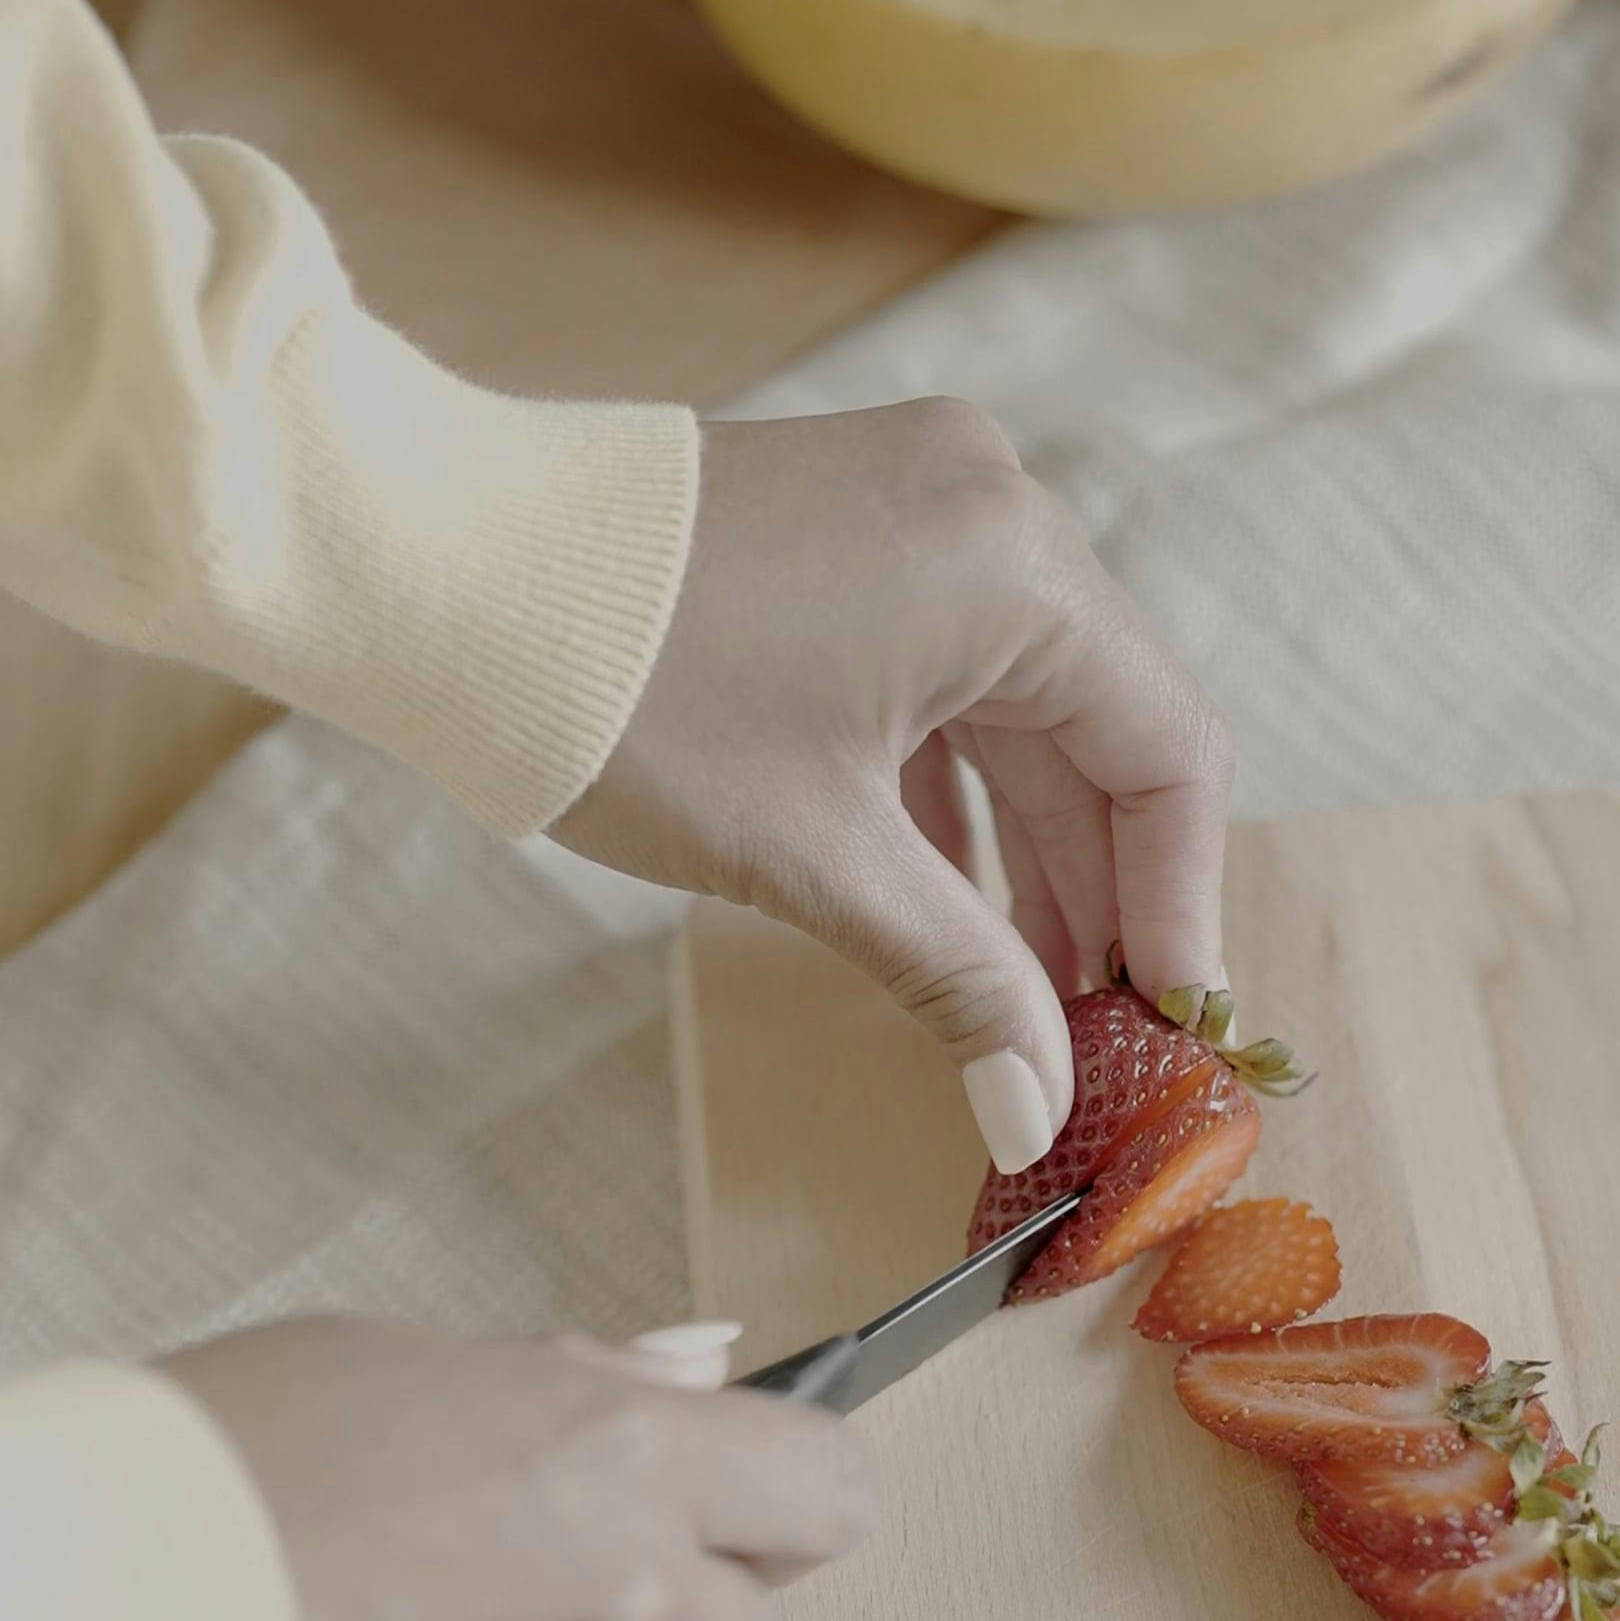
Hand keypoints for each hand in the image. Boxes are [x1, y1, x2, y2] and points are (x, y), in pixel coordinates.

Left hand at [555, 400, 1231, 1175]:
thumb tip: (1038, 1111)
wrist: (441, 573)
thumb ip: (955, 978)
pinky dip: (954, 791)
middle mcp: (992, 511)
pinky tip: (947, 905)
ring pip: (1023, 711)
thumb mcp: (813, 857)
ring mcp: (920, 509)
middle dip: (1098, 893)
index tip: (1168, 1023)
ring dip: (1027, 853)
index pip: (1169, 755)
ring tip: (1023, 998)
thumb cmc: (623, 691)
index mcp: (1015, 568)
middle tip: (1096, 1038)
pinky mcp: (853, 532)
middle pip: (1104, 734)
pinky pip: (949, 674)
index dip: (1178, 905)